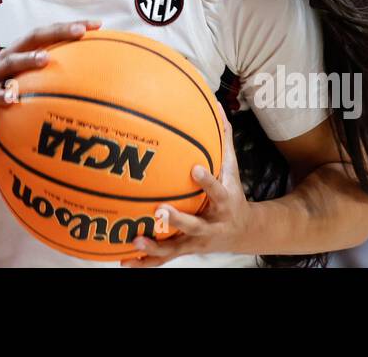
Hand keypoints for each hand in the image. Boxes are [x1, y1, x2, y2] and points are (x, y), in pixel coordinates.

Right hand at [0, 19, 98, 135]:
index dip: (71, 26)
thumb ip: (58, 74)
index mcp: (23, 50)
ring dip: (28, 59)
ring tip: (45, 59)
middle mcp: (10, 56)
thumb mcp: (36, 81)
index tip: (98, 25)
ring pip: (11, 62)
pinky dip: (3, 95)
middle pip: (32, 38)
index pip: (50, 33)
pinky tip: (13, 98)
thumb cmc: (18, 94)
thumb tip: (98, 74)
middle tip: (79, 32)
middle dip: (56, 33)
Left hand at [123, 99, 253, 266]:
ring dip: (155, 246)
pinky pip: (164, 258)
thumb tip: (215, 105)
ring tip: (135, 241)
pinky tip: (124, 261)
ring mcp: (196, 240)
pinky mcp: (185, 250)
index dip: (207, 180)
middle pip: (193, 224)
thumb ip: (223, 139)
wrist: (243, 232)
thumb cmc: (233, 193)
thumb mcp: (232, 168)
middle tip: (158, 210)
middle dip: (176, 219)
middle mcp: (211, 225)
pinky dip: (145, 261)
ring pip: (175, 247)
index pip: (217, 190)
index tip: (195, 169)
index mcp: (224, 201)